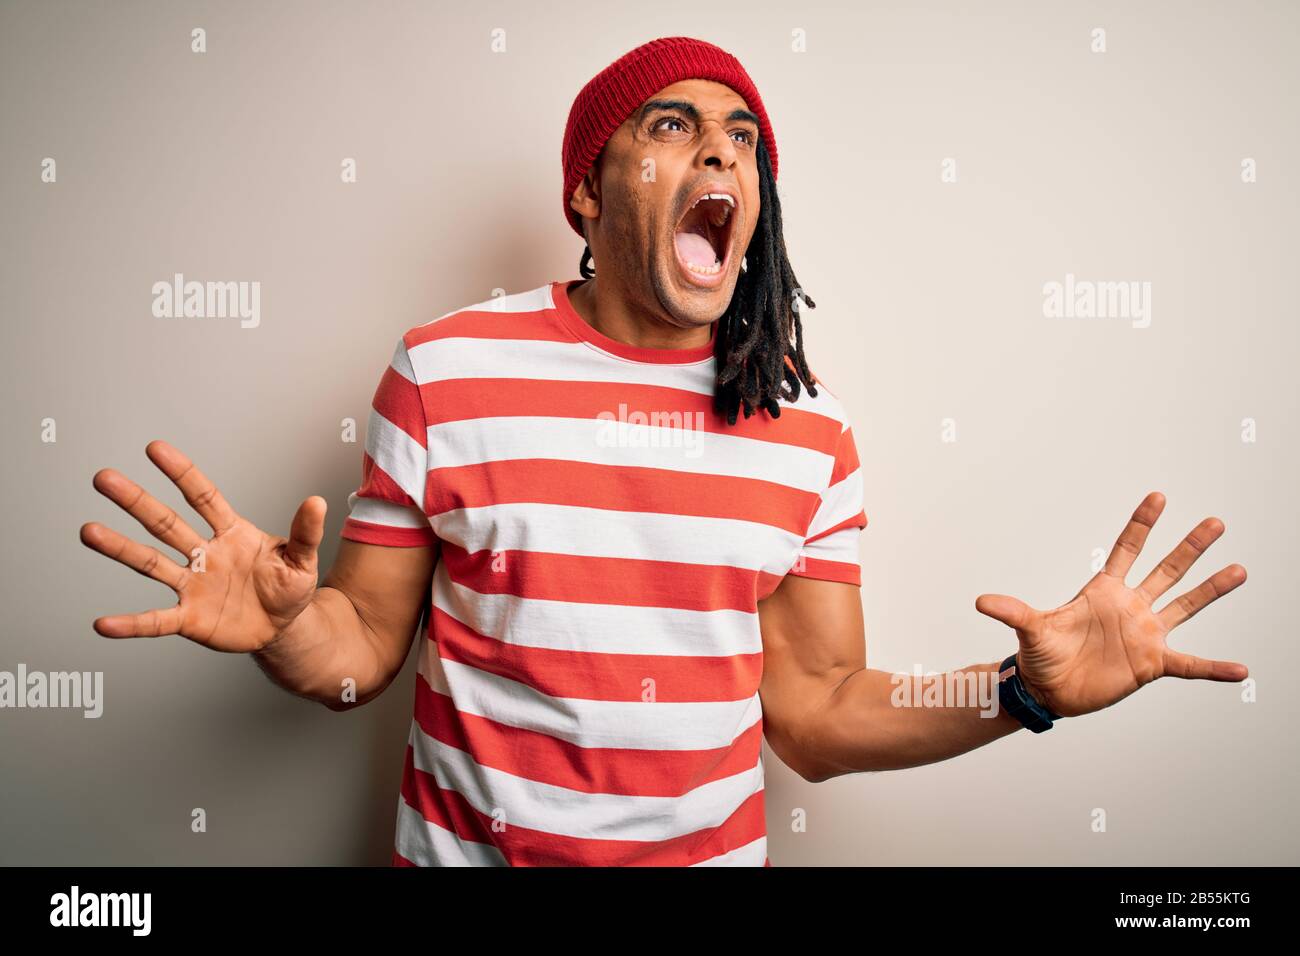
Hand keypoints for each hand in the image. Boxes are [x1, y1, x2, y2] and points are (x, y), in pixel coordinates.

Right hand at [79, 440, 325, 651]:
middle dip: (136, 502)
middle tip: (104, 478)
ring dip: (120, 549)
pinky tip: (103, 624)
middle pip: (166, 523)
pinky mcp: (190, 619)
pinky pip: (156, 621)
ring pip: (152, 564)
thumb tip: (317, 501)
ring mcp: (193, 586)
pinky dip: (131, 624)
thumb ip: (305, 533)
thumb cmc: (289, 588)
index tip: (155, 449)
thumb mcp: (303, 560)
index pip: (203, 497)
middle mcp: (204, 555)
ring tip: (88, 531)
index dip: (182, 473)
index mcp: (231, 534)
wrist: (283, 629)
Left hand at [975, 492, 1247, 717]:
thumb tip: (981, 601)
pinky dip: (1214, 669)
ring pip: (1186, 605)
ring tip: (1239, 570)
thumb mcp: (1029, 630)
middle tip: (1215, 522)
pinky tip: (1240, 671)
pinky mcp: (1152, 664)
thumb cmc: (1040, 655)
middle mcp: (1130, 607)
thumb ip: (1012, 612)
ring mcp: (1144, 634)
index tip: (1158, 496)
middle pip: (1166, 569)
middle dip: (1190, 546)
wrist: (1048, 689)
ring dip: (1212, 589)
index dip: (1141, 524)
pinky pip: (1190, 666)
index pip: (1127, 549)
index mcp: (1103, 591)